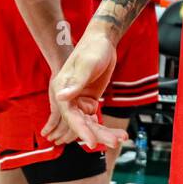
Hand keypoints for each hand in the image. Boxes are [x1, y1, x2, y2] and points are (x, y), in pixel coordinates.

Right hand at [42, 29, 126, 149]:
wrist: (102, 41)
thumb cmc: (93, 49)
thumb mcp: (87, 65)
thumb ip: (76, 83)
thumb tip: (62, 98)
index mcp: (62, 90)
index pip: (71, 116)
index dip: (81, 131)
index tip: (92, 143)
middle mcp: (68, 99)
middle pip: (81, 123)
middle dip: (98, 134)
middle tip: (114, 143)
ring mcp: (79, 101)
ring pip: (90, 124)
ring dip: (104, 133)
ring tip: (121, 139)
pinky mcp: (89, 101)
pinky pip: (95, 119)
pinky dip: (105, 127)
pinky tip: (118, 134)